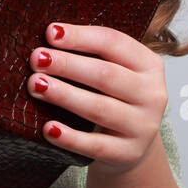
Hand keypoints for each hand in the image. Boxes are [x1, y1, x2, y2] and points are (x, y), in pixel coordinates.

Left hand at [25, 22, 167, 176]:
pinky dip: (70, 137)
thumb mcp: (115, 70)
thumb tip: (49, 36)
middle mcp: (152, 94)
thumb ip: (91, 53)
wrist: (132, 145)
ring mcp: (143, 126)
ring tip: (36, 85)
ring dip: (65, 95)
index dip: (81, 37)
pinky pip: (96, 146)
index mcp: (149, 64)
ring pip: (100, 109)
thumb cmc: (114, 97)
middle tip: (37, 59)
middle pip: (106, 75)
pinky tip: (49, 128)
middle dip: (68, 65)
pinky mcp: (128, 154)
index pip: (115, 43)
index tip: (50, 33)